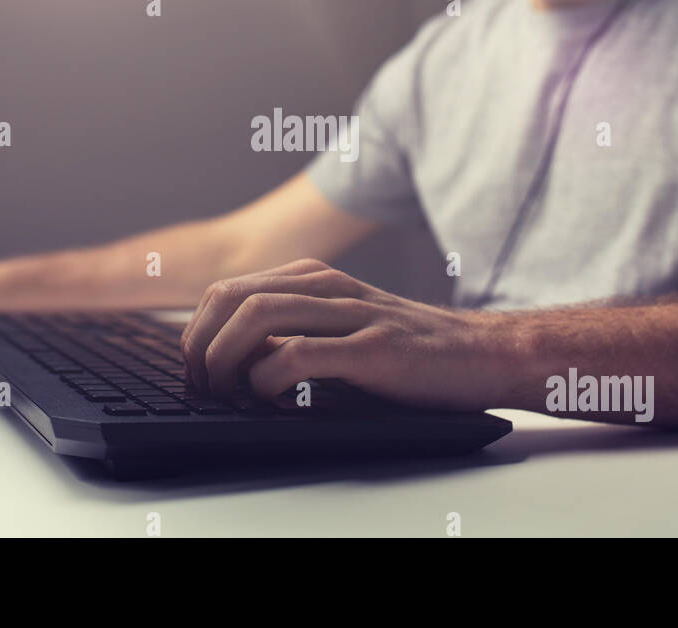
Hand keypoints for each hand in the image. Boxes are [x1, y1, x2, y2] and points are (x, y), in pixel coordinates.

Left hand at [179, 258, 522, 410]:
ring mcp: (353, 313)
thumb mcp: (344, 324)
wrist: (484, 354)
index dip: (196, 331)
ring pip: (258, 317)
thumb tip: (233, 359)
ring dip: (224, 358)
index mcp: (315, 279)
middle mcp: (329, 286)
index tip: (193, 372)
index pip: (228, 289)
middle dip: (199, 344)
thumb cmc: (411, 349)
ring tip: (224, 392)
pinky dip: (269, 378)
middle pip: (232, 297)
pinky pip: (301, 353)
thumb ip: (297, 328)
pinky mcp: (375, 348)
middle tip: (199, 386)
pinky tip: (270, 399)